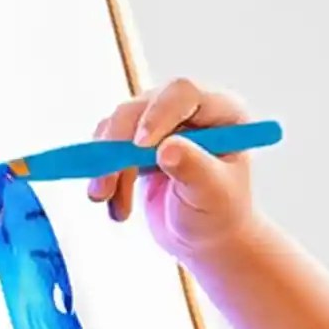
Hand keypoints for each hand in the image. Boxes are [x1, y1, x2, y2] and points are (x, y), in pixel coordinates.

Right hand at [88, 78, 255, 261]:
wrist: (205, 236)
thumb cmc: (220, 213)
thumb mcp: (212, 195)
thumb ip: (194, 170)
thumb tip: (167, 149)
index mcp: (223, 112)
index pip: (185, 93)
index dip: (158, 113)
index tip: (141, 147)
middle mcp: (192, 110)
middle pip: (143, 105)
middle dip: (119, 143)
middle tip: (106, 183)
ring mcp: (163, 122)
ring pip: (119, 124)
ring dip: (106, 163)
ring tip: (107, 199)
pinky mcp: (137, 140)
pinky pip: (108, 144)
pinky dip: (104, 174)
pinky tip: (116, 205)